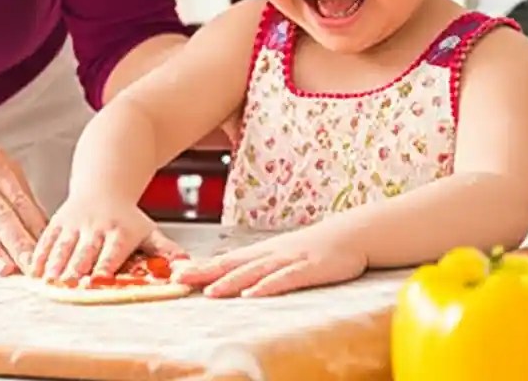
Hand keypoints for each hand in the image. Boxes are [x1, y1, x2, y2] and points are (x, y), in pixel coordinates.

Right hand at [30, 194, 186, 280]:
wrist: (104, 183)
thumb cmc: (127, 217)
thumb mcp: (149, 230)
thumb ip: (166, 251)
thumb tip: (186, 267)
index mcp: (120, 231)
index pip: (112, 252)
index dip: (105, 266)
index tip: (98, 280)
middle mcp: (96, 226)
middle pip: (85, 251)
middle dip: (76, 269)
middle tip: (68, 286)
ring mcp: (75, 223)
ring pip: (63, 245)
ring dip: (54, 264)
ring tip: (47, 281)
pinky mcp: (58, 222)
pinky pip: (47, 240)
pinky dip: (39, 256)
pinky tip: (33, 272)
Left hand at [172, 229, 366, 297]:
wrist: (350, 234)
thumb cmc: (315, 247)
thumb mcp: (283, 255)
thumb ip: (260, 265)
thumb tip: (234, 276)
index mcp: (262, 252)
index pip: (226, 260)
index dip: (201, 267)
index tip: (176, 275)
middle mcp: (270, 254)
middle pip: (233, 264)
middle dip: (205, 273)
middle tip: (180, 281)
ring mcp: (288, 259)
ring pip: (254, 271)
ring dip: (231, 282)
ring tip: (210, 292)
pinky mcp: (308, 268)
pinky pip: (285, 279)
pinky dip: (267, 286)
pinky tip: (253, 294)